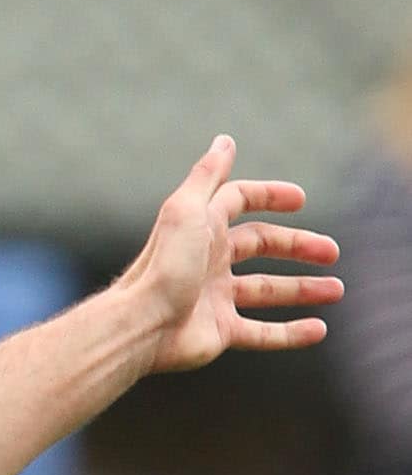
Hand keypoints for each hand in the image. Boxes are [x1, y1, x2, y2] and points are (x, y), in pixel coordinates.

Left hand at [125, 136, 339, 373]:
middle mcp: (209, 262)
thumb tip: (225, 140)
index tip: (300, 200)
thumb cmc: (163, 265)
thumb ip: (208, 175)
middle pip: (261, 246)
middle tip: (332, 252)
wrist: (140, 325)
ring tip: (336, 289)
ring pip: (267, 291)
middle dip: (298, 247)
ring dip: (302, 290)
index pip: (240, 202)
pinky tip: (318, 331)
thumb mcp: (186, 209)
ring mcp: (215, 299)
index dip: (269, 196)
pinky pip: (262, 334)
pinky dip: (290, 333)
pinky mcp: (218, 333)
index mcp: (203, 228)